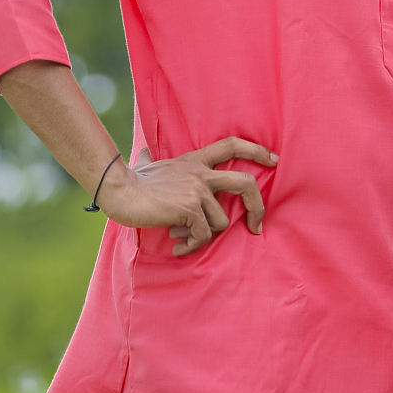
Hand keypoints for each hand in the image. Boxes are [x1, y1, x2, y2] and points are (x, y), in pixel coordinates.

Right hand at [97, 137, 276, 257]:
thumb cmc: (131, 182)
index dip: (256, 150)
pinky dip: (192, 245)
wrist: (118, 190)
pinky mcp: (189, 208)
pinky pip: (203, 235)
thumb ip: (152, 160)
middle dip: (258, 206)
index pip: (232, 145)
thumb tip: (143, 153)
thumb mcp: (149, 165)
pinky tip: (178, 247)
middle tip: (257, 226)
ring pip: (221, 221)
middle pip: (245, 183)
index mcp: (195, 160)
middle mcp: (201, 173)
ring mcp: (197, 190)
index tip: (274, 160)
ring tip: (182, 237)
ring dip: (204, 236)